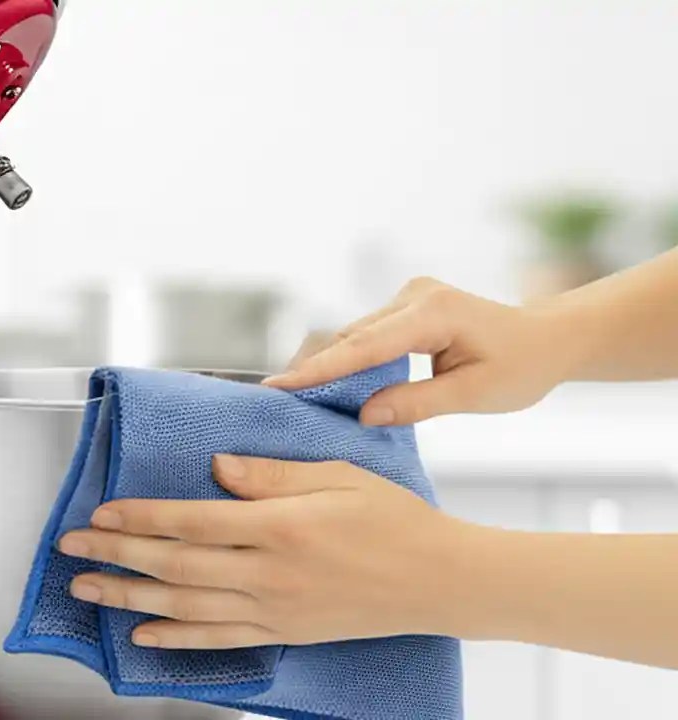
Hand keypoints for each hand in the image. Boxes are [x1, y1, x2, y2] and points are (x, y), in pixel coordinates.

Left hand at [57, 455, 472, 648]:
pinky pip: (218, 639)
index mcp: (281, 526)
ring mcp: (274, 608)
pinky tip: (142, 634)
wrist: (437, 581)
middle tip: (70, 548)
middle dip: (116, 555)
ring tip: (87, 589)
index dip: (142, 517)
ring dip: (129, 598)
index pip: (193, 522)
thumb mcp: (336, 476)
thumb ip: (272, 474)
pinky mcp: (283, 632)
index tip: (102, 511)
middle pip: (176, 565)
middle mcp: (270, 572)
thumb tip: (218, 466)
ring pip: (186, 606)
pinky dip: (176, 638)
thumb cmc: (392, 519)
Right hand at [263, 277, 582, 425]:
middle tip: (273, 400)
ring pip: (354, 335)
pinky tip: (327, 384)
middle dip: (313, 368)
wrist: (548, 339)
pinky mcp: (405, 306)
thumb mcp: (476, 395)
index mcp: (433, 312)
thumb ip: (417, 403)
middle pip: (350, 337)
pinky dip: (348, 359)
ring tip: (292, 396)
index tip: (278, 386)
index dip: (318, 369)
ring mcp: (408, 296)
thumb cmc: (521, 368)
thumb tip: (364, 414)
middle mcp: (414, 296)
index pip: (363, 346)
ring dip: (328, 365)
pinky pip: (366, 334)